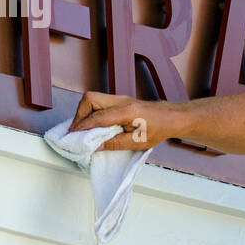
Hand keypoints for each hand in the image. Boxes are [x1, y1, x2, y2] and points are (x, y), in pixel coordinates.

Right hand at [69, 91, 185, 151]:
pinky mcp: (119, 101)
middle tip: (76, 132)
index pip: (98, 117)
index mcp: (127, 111)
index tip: (73, 137)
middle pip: (90, 99)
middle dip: (79, 115)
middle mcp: (121, 100)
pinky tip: (92, 126)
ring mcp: (120, 99)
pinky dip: (91, 113)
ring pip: (93, 99)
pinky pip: (99, 103)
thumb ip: (115, 143)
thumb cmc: (159, 129)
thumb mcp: (139, 142)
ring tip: (82, 130)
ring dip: (84, 113)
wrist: (172, 117)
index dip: (83, 127)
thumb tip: (94, 146)